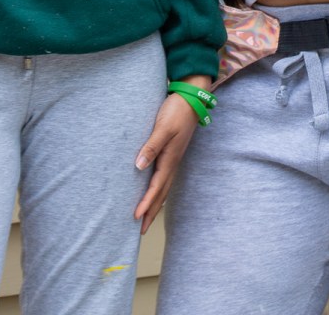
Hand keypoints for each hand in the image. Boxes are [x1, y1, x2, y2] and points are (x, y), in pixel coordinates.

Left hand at [132, 83, 205, 233]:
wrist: (192, 97)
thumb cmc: (177, 111)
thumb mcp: (163, 128)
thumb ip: (151, 146)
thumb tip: (139, 166)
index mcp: (170, 159)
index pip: (156, 187)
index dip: (146, 204)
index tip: (135, 219)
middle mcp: (172, 162)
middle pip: (161, 193)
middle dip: (151, 212)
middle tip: (140, 230)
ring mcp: (173, 158)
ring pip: (163, 187)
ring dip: (154, 203)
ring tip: (145, 216)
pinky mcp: (171, 152)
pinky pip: (163, 177)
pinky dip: (157, 189)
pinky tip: (152, 189)